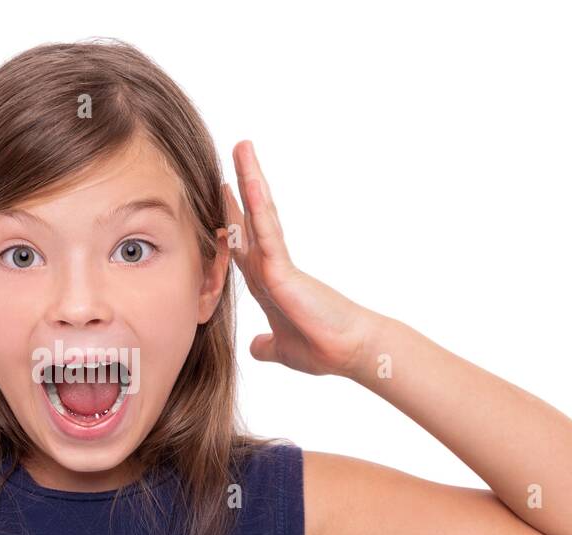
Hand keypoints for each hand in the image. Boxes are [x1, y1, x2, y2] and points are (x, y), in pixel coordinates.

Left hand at [224, 140, 378, 377]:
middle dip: (241, 187)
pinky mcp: (284, 270)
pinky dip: (258, 209)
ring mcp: (278, 264)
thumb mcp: (283, 349)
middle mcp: (272, 266)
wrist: (350, 351)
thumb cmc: (323, 348)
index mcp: (268, 281)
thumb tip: (256, 347)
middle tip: (236, 152)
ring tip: (242, 147)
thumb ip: (267, 346)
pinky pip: (267, 234)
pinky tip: (249, 184)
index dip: (232, 220)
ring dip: (250, 179)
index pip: (244, 243)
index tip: (221, 196)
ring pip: (260, 215)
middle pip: (252, 218)